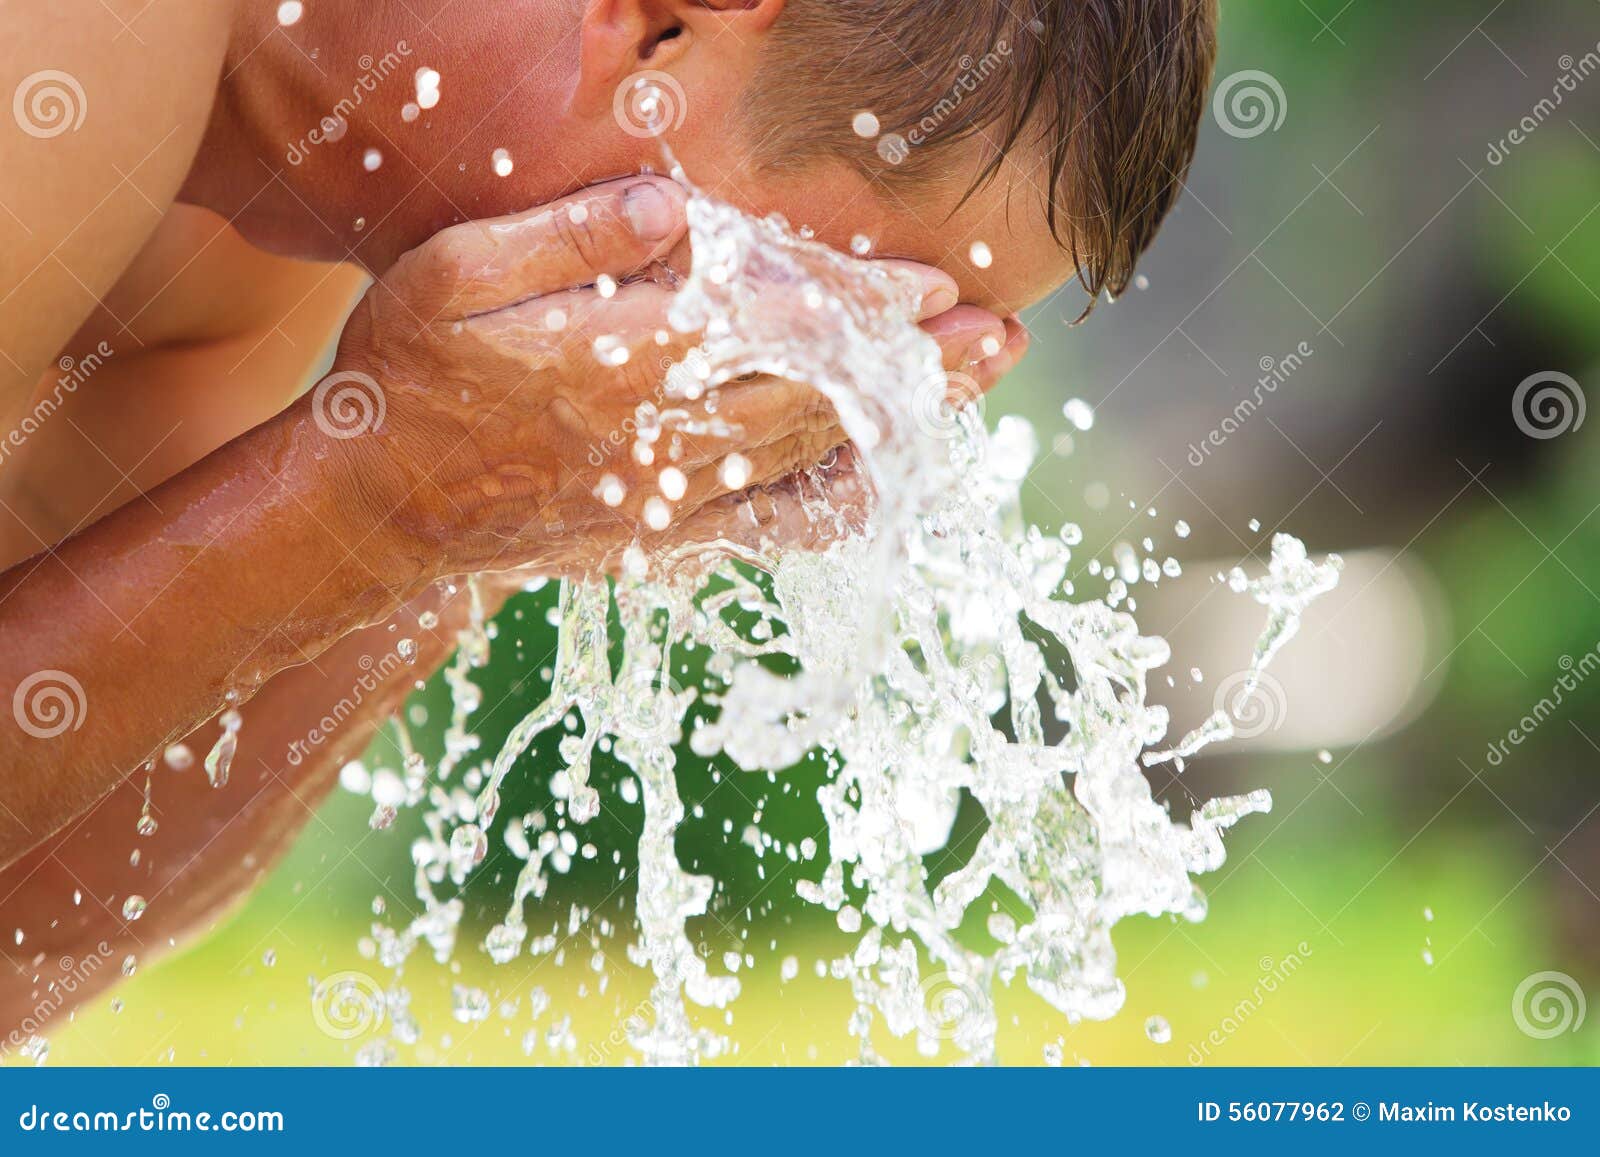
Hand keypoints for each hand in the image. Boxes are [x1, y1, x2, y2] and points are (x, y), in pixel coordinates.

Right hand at [319, 176, 1025, 583]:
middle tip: (996, 340)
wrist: (371, 515)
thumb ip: (567, 239)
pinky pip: (768, 532)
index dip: (861, 309)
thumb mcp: (452, 279)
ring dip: (900, 430)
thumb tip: (677, 215)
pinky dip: (834, 507)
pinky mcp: (661, 544)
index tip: (930, 287)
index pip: (771, 329)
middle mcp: (662, 441)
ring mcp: (668, 503)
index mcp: (621, 364)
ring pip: (813, 465)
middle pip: (820, 399)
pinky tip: (880, 484)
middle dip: (915, 370)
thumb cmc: (405, 378)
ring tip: (966, 399)